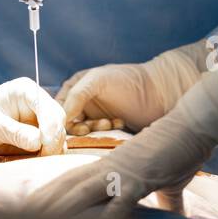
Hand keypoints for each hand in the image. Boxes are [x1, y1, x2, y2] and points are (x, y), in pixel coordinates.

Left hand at [0, 69, 66, 154]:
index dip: (51, 127)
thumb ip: (13, 132)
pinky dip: (49, 153)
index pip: (48, 108)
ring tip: (41, 160)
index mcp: (26, 91)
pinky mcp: (36, 134)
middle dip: (54, 139)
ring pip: (58, 133)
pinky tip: (39, 160)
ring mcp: (37, 118)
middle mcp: (36, 103)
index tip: (46, 146)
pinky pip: (50, 144)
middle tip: (44, 157)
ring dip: (53, 148)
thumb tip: (37, 142)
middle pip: (57, 120)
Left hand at [29, 71, 217, 218]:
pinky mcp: (138, 180)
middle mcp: (108, 168)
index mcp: (109, 165)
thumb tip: (171, 214)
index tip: (35, 203)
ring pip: (82, 193)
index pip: (73, 180)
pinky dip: (103, 218)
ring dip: (61, 208)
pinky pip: (116, 203)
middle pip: (68, 187)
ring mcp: (120, 173)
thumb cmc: (180, 151)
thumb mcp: (168, 181)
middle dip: (46, 202)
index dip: (53, 192)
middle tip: (23, 213)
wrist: (191, 126)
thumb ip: (165, 198)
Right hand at [57, 39, 210, 131]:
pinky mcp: (109, 129)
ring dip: (94, 130)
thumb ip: (77, 95)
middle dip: (79, 127)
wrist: (159, 92)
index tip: (71, 124)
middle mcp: (83, 102)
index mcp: (76, 87)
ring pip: (84, 133)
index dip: (61, 118)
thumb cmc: (127, 80)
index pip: (57, 107)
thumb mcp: (98, 80)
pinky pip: (99, 138)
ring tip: (110, 122)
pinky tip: (120, 123)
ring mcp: (96, 116)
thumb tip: (61, 119)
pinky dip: (106, 133)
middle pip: (69, 124)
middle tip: (90, 127)